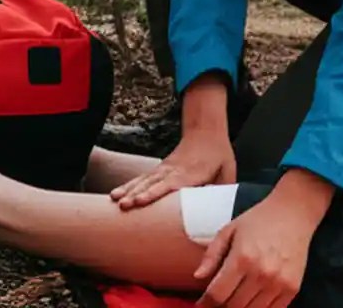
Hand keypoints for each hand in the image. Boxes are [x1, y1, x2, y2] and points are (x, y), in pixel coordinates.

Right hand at [109, 126, 236, 209]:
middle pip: (152, 183)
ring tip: (115, 201)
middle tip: (123, 205)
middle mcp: (173, 171)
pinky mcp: (159, 169)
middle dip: (137, 195)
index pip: (170, 185)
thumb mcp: (227, 172)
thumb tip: (219, 212)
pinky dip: (128, 186)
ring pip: (143, 180)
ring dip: (129, 190)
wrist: (206, 130)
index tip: (141, 201)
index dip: (154, 193)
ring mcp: (164, 169)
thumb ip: (222, 191)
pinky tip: (116, 195)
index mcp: (190, 173)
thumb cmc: (218, 154)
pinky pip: (141, 178)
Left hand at [193, 169, 334, 307]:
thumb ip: (211, 255)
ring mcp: (278, 283)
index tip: (202, 304)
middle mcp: (260, 273)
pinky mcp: (292, 288)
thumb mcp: (229, 230)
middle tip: (217, 302)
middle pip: (233, 307)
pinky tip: (252, 302)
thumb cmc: (259, 219)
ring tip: (233, 301)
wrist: (294, 213)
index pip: (217, 294)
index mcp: (241, 258)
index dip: (205, 303)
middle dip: (221, 307)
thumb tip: (197, 277)